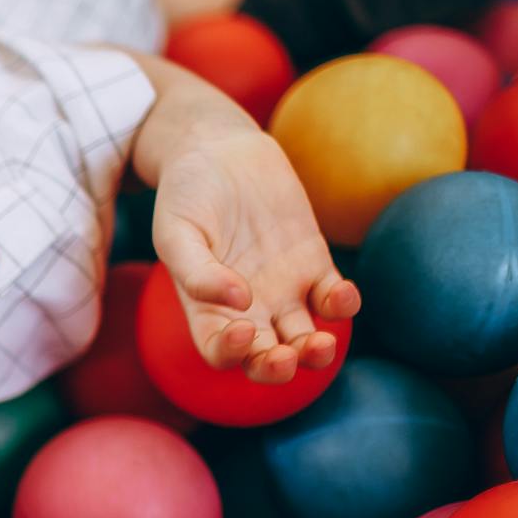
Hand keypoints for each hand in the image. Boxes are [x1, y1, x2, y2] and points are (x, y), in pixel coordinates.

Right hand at [149, 125, 361, 383]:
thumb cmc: (186, 193)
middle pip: (264, 357)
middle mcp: (245, 309)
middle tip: (286, 357)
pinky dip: (341, 304)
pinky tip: (341, 294)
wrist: (219, 150)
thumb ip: (196, 271)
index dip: (231, 352)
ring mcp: (283, 289)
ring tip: (321, 343)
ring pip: (303, 338)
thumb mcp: (175, 230)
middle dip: (277, 367)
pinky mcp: (313, 264)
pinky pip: (333, 299)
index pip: (218, 350)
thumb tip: (238, 301)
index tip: (243, 329)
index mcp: (205, 308)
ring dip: (315, 351)